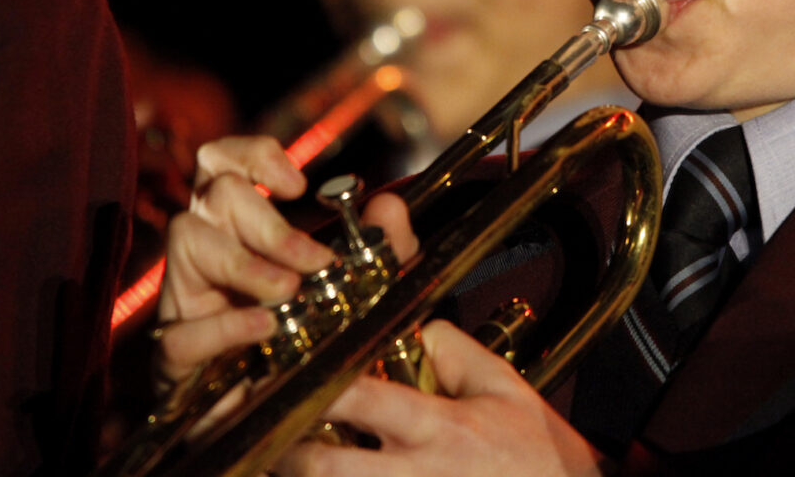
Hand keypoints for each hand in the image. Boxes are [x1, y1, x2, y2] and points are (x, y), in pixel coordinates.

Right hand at [154, 136, 417, 397]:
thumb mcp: (364, 284)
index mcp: (239, 223)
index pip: (222, 161)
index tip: (298, 184)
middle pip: (214, 193)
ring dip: (245, 263)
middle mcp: (205, 247)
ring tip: (287, 292)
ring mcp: (185, 297)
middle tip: (314, 260)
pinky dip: (225, 326)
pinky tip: (264, 328)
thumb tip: (388, 207)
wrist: (291, 411)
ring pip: (187, 240)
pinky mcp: (176, 356)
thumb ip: (384, 246)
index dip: (253, 156)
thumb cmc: (315, 332)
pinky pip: (181, 331)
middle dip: (269, 222)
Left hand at [275, 320, 605, 476]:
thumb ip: (454, 351)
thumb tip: (412, 331)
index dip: (314, 384)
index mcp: (437, 427)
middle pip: (324, 467)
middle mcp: (415, 473)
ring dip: (297, 475)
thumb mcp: (503, 387)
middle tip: (257, 433)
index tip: (278, 374)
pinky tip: (318, 475)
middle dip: (282, 451)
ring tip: (275, 459)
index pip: (360, 398)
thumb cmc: (537, 452)